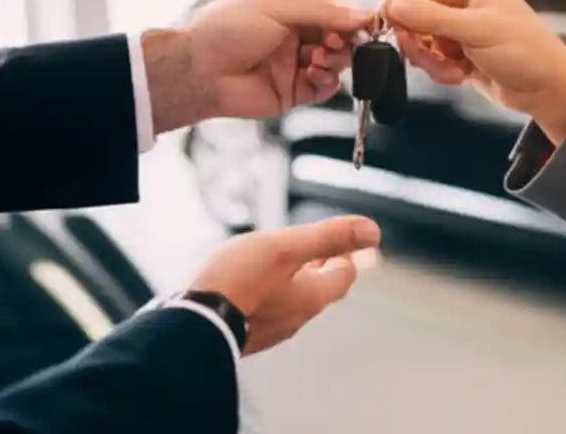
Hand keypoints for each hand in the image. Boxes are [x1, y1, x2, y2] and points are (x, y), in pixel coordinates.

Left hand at [144, 0, 372, 132]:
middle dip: (346, 39)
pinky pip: (323, 88)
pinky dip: (326, 81)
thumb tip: (363, 13)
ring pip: (335, 63)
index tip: (366, 23)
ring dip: (336, 59)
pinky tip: (313, 73)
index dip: (351, 16)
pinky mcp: (293, 92)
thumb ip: (323, 11)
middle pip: (339, 37)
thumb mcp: (277, 6)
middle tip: (339, 42)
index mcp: (290, 8)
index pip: (334, 9)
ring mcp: (294, 64)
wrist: (198, 70)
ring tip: (318, 57)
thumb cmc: (227, 28)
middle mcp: (295, 35)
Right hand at [190, 215, 381, 355]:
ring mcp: (270, 330)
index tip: (340, 241)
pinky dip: (266, 294)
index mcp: (312, 296)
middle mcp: (295, 318)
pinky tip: (249, 284)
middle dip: (318, 267)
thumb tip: (372, 231)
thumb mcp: (286, 248)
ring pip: (291, 301)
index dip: (345, 254)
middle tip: (313, 249)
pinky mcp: (246, 334)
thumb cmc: (239, 282)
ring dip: (290, 280)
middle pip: (318, 290)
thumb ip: (327, 238)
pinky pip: (266, 311)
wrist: (193, 324)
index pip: (344, 276)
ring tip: (279, 262)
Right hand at [381, 0, 565, 142]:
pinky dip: (438, 69)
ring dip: (427, 56)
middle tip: (418, 52)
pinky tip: (459, 76)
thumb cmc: (525, 51)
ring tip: (450, 68)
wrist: (547, 90)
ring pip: (417, 35)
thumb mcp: (476, 30)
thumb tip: (392, 5)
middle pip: (412, 6)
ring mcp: (457, 24)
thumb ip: (431, 17)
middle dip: (413, 34)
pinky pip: (428, 55)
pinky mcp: (456, 49)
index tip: (384, 15)